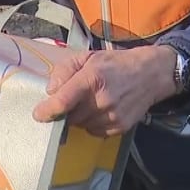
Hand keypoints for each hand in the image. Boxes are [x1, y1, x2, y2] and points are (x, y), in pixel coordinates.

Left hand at [32, 45, 178, 136]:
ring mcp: (113, 115)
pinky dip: (92, 124)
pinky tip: (100, 110)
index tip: (38, 114)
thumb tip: (51, 90)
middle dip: (66, 111)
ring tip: (90, 102)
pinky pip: (95, 132)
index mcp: (92, 78)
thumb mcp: (88, 57)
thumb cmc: (115, 64)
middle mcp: (103, 99)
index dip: (48, 110)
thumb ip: (65, 70)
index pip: (64, 100)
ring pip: (81, 126)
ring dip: (79, 117)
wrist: (151, 74)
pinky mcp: (121, 127)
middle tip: (72, 100)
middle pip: (70, 116)